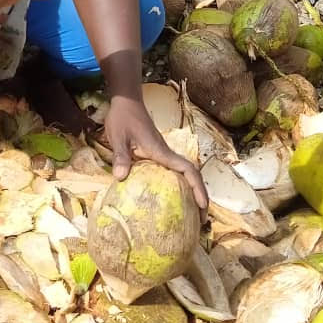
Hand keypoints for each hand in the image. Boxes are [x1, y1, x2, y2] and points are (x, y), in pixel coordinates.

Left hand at [105, 95, 208, 216]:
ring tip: (191, 215)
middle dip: (199, 196)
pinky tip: (169, 199)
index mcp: (161, 151)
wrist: (125, 101)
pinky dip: (177, 186)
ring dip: (191, 192)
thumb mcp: (118, 136)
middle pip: (190, 176)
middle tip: (201, 220)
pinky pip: (172, 173)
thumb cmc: (123, 117)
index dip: (197, 187)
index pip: (186, 170)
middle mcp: (166, 154)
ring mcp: (162, 154)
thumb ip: (121, 156)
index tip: (203, 205)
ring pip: (183, 175)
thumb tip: (120, 178)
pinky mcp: (156, 154)